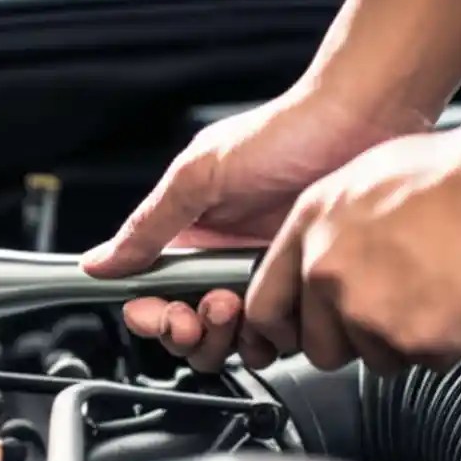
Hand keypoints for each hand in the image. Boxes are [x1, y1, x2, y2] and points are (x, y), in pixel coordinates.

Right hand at [80, 82, 430, 371]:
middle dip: (188, 330)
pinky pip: (284, 331)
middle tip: (205, 310)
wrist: (362, 122)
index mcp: (191, 233)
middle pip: (190, 327)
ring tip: (237, 301)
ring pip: (234, 338)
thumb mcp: (199, 176)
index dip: (150, 313)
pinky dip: (276, 334)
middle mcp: (225, 259)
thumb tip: (97, 262)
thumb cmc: (286, 132)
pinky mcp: (307, 283)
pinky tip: (278, 310)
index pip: (154, 293)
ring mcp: (267, 274)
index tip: (155, 314)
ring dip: (228, 334)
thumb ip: (148, 225)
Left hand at [244, 126, 460, 373]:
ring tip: (435, 291)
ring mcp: (371, 312)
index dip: (285, 328)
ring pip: (375, 358)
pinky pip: (425, 363)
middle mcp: (329, 274)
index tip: (299, 333)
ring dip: (403, 339)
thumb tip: (316, 263)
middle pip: (320, 348)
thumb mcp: (359, 182)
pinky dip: (446, 344)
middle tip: (392, 308)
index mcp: (309, 230)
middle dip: (353, 339)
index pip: (263, 307)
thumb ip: (327, 232)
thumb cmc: (452, 170)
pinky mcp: (418, 340)